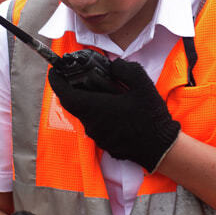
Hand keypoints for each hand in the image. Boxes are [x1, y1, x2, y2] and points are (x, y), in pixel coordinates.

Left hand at [48, 57, 180, 171]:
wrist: (161, 148)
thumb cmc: (151, 116)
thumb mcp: (142, 84)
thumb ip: (124, 69)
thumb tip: (113, 66)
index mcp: (96, 108)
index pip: (65, 94)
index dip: (56, 81)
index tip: (54, 71)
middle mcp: (91, 123)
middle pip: (73, 104)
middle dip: (72, 89)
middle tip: (79, 76)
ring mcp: (97, 136)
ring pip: (85, 115)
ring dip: (88, 102)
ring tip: (102, 91)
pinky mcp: (105, 144)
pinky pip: (95, 125)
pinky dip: (98, 114)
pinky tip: (113, 109)